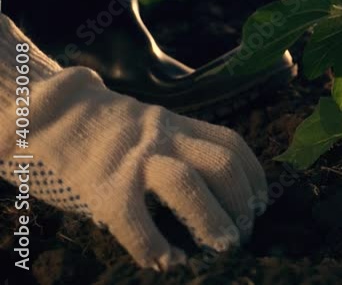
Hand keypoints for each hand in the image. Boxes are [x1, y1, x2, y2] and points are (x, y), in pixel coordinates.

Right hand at [2, 64, 266, 269]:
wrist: (44, 116)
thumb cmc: (100, 132)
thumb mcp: (147, 126)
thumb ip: (177, 142)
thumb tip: (214, 179)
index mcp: (175, 125)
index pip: (230, 143)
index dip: (254, 176)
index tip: (260, 202)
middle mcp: (161, 138)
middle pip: (219, 163)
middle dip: (240, 202)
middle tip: (242, 233)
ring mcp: (132, 160)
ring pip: (186, 184)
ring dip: (211, 219)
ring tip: (222, 247)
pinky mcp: (103, 185)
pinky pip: (134, 219)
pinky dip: (155, 245)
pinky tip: (168, 261)